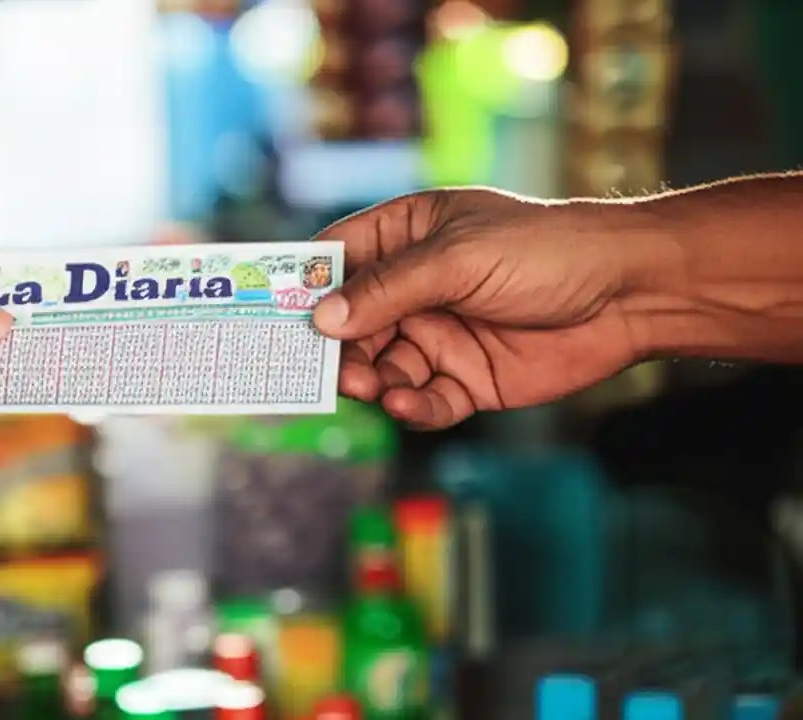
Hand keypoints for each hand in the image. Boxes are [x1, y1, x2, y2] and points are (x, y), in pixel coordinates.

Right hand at [312, 189, 667, 428]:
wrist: (629, 294)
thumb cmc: (543, 251)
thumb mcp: (456, 258)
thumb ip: (388, 290)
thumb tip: (322, 320)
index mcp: (405, 236)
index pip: (336, 257)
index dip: (301, 283)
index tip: (266, 312)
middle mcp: (414, 288)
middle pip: (348, 322)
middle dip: (334, 346)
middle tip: (324, 367)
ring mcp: (437, 335)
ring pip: (378, 365)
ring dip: (370, 378)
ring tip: (373, 384)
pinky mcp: (464, 380)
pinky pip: (421, 399)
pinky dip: (410, 404)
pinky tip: (409, 400)